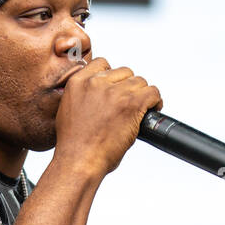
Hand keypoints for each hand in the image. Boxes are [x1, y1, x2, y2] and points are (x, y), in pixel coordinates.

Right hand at [54, 58, 162, 177]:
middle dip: (128, 87)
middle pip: (124, 72)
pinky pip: (152, 93)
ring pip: (140, 82)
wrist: (79, 161)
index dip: (113, 76)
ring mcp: (115, 92)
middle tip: (129, 104)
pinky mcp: (131, 104)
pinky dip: (155, 101)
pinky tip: (152, 109)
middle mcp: (96, 83)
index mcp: (78, 82)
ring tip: (141, 109)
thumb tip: (100, 98)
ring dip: (142, 95)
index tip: (117, 87)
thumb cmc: (74, 145)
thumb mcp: (69, 111)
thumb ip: (84, 97)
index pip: (102, 63)